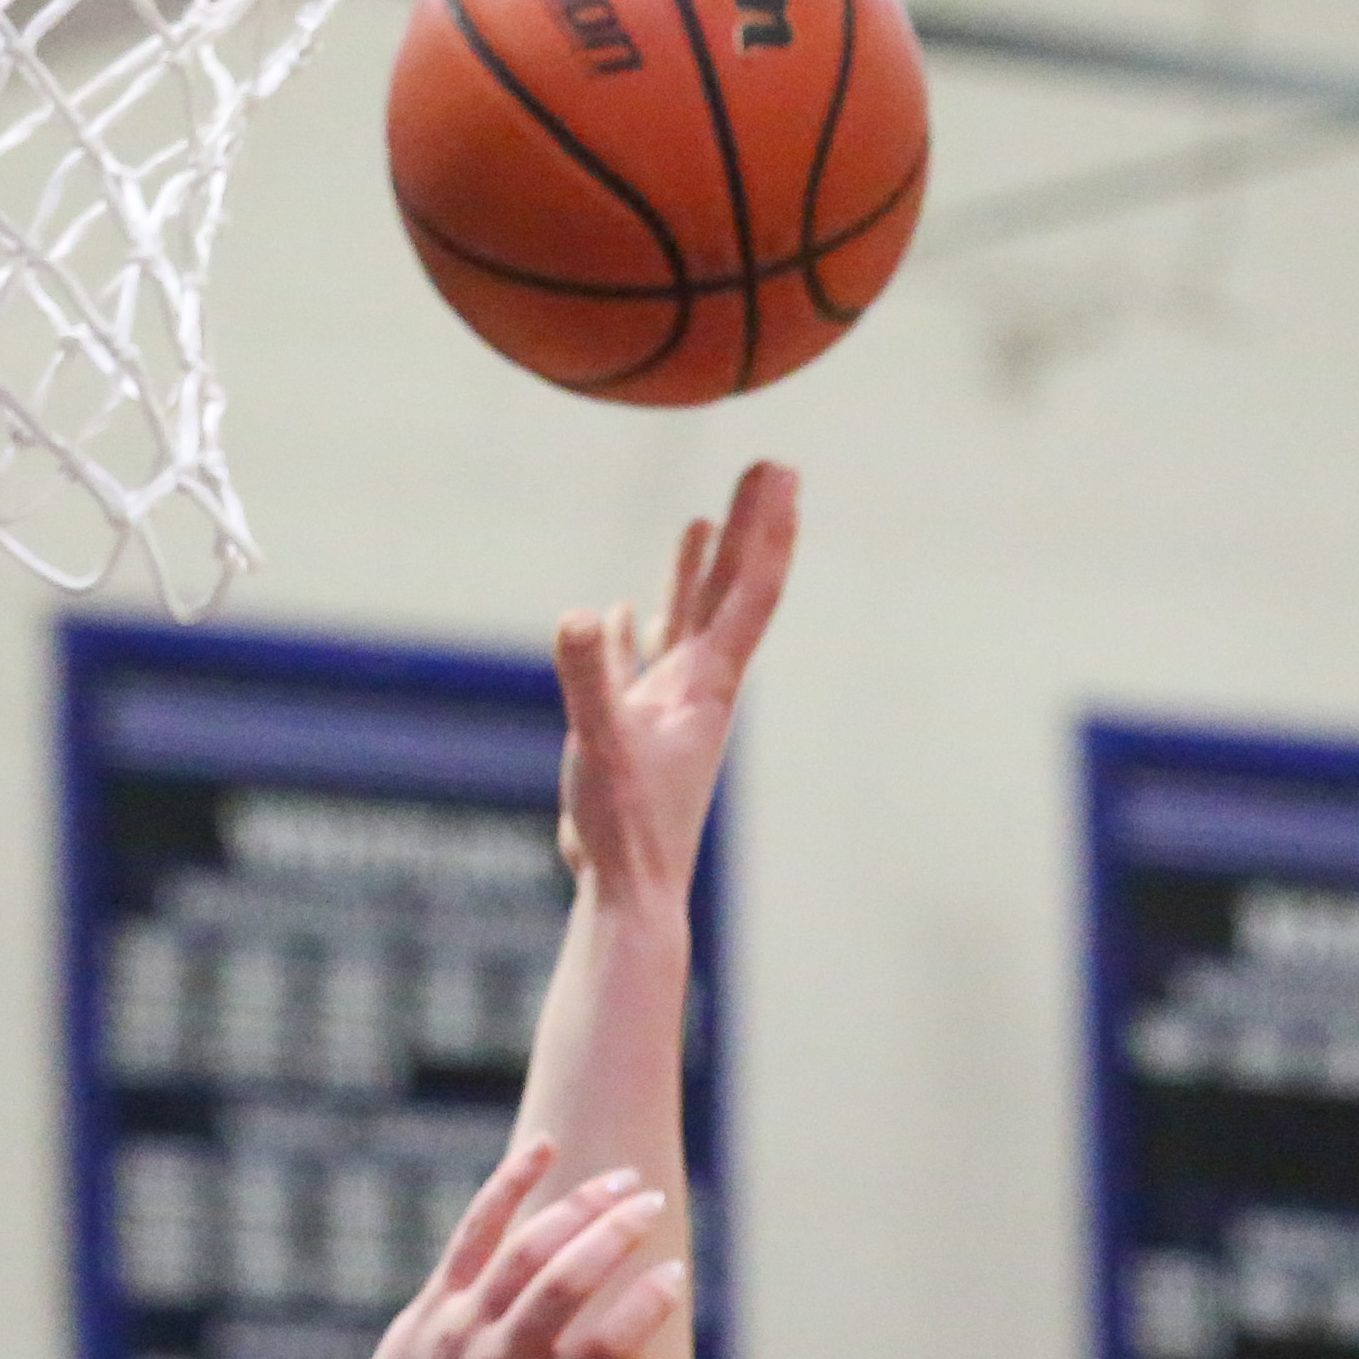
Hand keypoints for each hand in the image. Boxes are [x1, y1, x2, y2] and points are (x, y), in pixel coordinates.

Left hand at [346, 1137, 683, 1358]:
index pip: (606, 1350)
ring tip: (623, 1180)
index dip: (647, 1307)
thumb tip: (645, 1326)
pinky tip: (546, 1148)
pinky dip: (509, 1185)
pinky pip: (473, 1232)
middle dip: (616, 1235)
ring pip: (525, 1251)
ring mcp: (464, 1327)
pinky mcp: (435, 1300)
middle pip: (565, 1286)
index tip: (674, 1272)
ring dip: (578, 1207)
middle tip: (653, 1205)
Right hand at [556, 461, 795, 912]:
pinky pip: (638, 663)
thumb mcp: (602, 743)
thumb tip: (578, 613)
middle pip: (728, 592)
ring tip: (701, 522)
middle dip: (746, 528)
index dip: (764, 528)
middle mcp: (697, 687)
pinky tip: (621, 609)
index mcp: (705, 683)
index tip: (780, 470)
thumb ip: (590, 679)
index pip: (746, 591)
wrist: (629, 891)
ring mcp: (667, 709)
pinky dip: (636, 629)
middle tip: (767, 467)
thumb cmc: (624, 827)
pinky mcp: (634, 732)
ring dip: (697, 572)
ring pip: (686, 622)